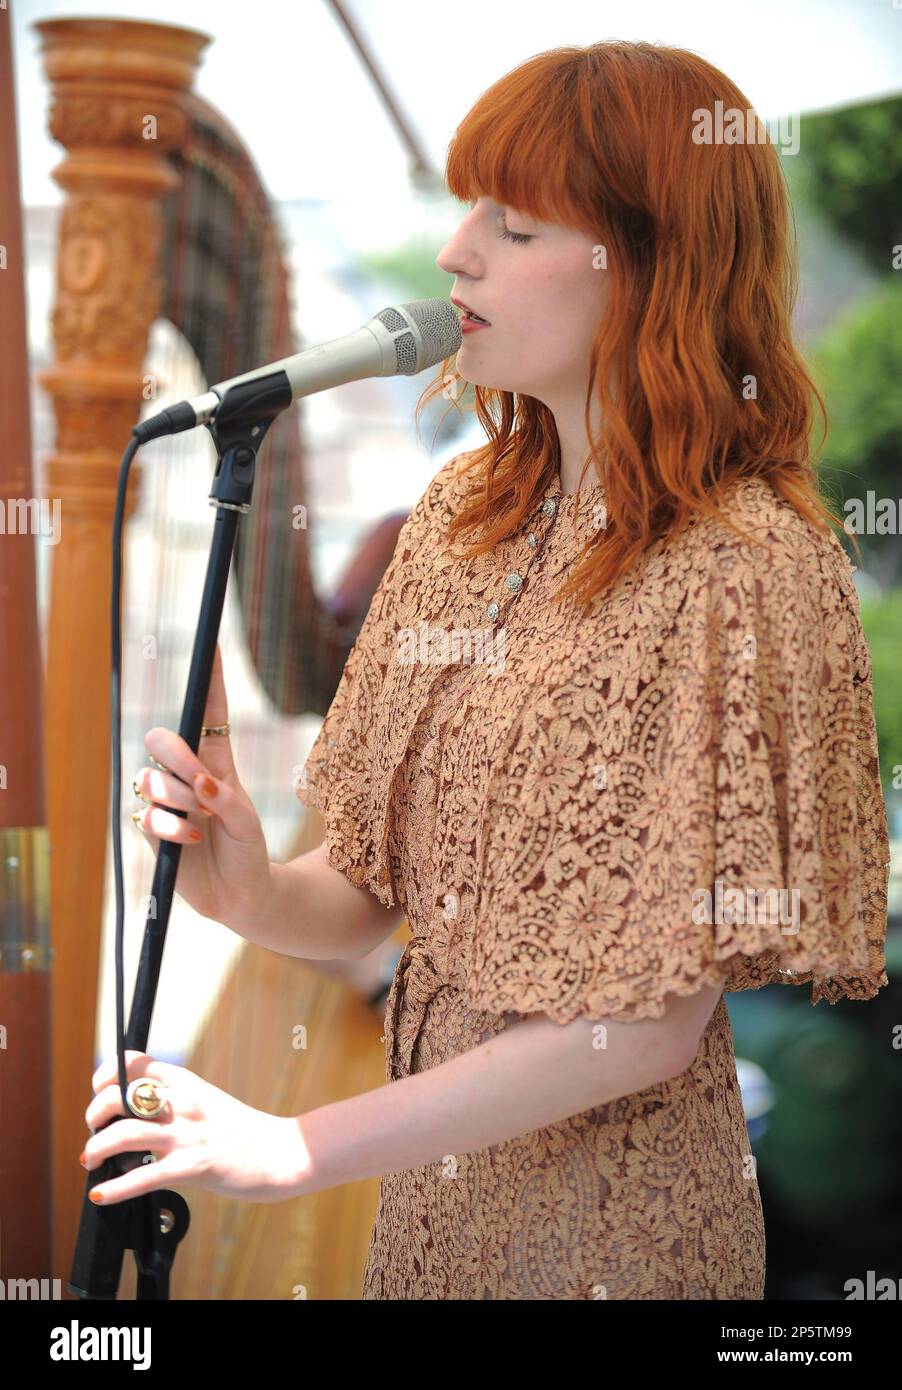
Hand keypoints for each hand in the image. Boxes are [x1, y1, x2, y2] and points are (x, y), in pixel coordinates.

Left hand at [82, 1051, 311, 1205]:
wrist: (278, 1152)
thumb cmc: (241, 1130)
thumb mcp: (206, 1100)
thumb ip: (175, 1098)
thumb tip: (135, 1109)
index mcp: (186, 1082)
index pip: (134, 1063)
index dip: (106, 1074)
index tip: (98, 1090)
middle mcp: (182, 1103)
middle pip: (118, 1097)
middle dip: (94, 1115)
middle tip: (93, 1130)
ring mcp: (185, 1135)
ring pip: (122, 1133)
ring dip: (95, 1149)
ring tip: (90, 1159)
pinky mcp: (191, 1168)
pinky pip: (141, 1177)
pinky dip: (114, 1188)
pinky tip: (101, 1194)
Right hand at [134, 641, 272, 930]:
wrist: (240, 895)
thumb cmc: (250, 851)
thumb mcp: (249, 823)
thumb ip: (228, 802)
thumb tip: (202, 786)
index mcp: (216, 760)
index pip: (209, 711)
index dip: (210, 678)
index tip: (211, 644)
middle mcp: (187, 775)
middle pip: (161, 739)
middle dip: (175, 755)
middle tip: (199, 783)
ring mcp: (167, 801)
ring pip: (150, 778)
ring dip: (176, 797)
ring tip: (201, 821)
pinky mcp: (153, 829)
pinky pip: (145, 814)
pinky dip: (169, 827)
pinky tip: (191, 839)